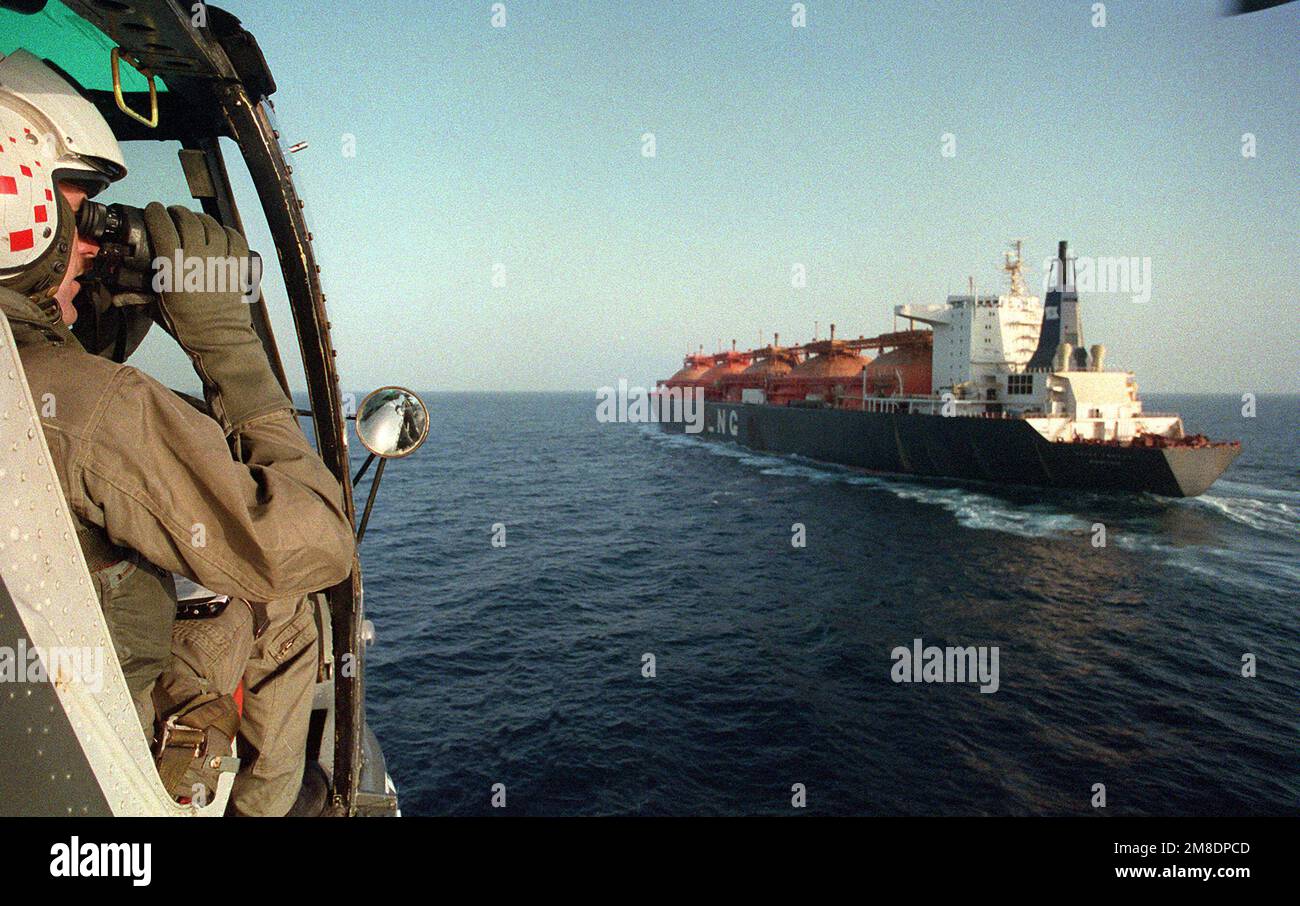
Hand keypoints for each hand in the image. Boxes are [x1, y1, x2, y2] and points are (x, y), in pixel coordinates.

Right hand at [139, 204, 287, 431]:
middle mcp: (198, 256)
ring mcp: (221, 258)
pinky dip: (227, 231)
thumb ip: (136, 297)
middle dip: (178, 213)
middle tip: (173, 216)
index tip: (153, 210)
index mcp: (174, 264)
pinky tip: (219, 232)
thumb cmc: (187, 325)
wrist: (219, 338)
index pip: (162, 224)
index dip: (156, 212)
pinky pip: (235, 237)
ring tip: (195, 223)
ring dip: (201, 219)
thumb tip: (115, 295)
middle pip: (188, 219)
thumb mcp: (157, 308)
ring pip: (212, 225)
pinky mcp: (238, 264)